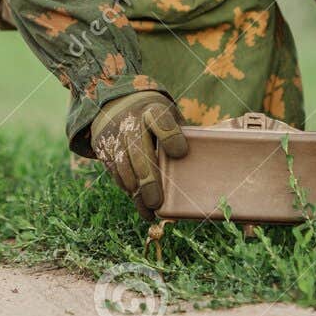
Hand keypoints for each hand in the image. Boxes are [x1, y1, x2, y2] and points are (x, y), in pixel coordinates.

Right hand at [90, 91, 189, 216]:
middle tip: (157, 201)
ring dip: (136, 190)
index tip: (180, 153)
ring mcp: (117, 136)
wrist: (119, 106)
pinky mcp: (106, 149)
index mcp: (153, 111)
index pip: (160, 120)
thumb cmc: (156, 120)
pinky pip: (115, 172)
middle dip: (148, 178)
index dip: (170, 136)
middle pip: (138, 150)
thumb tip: (209, 165)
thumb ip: (185, 136)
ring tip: (149, 208)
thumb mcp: (170, 117)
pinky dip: (127, 189)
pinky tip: (140, 203)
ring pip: (124, 165)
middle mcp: (132, 123)